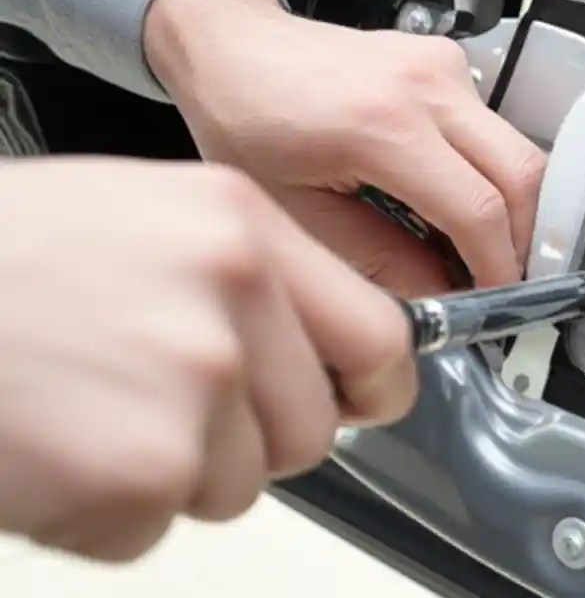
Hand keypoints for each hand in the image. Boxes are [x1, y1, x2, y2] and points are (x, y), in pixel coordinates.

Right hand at [0, 157, 413, 560]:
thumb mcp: (141, 219)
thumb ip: (247, 279)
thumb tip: (330, 349)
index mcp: (236, 225)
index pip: (380, 331)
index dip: (373, 383)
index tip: (364, 399)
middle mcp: (227, 295)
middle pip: (315, 427)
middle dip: (252, 438)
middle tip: (157, 402)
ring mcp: (188, 383)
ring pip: (241, 483)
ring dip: (170, 470)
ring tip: (82, 406)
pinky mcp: (136, 471)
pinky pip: (157, 523)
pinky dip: (102, 510)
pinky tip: (46, 445)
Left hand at [143, 0, 546, 296]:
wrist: (231, 46)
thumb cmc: (245, 119)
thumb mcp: (300, 214)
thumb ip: (380, 261)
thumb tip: (442, 296)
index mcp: (380, 125)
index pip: (479, 210)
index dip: (497, 267)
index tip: (492, 298)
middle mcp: (424, 86)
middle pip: (525, 173)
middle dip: (525, 238)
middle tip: (502, 277)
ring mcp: (442, 67)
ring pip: (519, 149)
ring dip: (510, 205)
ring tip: (475, 244)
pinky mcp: (447, 62)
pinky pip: (495, 127)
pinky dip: (489, 171)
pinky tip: (453, 197)